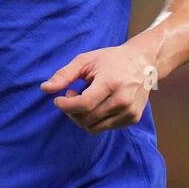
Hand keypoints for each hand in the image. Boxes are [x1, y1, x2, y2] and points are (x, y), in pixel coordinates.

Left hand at [40, 39, 158, 133]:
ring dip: (82, 117)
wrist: (144, 62)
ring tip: (85, 98)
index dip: (66, 106)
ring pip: (94, 128)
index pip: (84, 105)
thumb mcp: (86, 60)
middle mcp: (123, 100)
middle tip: (72, 94)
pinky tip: (98, 103)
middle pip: (87, 119)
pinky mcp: (133, 118)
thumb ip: (64, 74)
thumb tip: (44, 89)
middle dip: (72, 111)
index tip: (58, 100)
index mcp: (111, 83)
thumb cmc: (111, 59)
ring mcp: (130, 112)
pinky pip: (105, 127)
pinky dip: (96, 119)